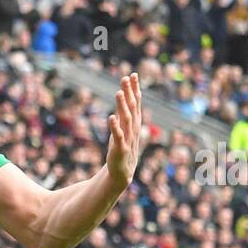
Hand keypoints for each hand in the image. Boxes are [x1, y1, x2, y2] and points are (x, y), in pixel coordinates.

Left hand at [107, 73, 142, 189]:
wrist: (122, 172)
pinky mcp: (120, 149)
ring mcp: (127, 138)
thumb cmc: (122, 147)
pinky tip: (111, 117)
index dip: (134, 89)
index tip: (133, 74)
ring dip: (122, 106)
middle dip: (129, 93)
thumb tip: (124, 93)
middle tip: (126, 78)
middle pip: (132, 108)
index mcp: (134, 123)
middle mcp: (133, 128)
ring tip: (118, 93)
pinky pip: (118, 136)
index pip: (135, 103)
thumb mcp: (124, 127)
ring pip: (126, 119)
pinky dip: (115, 127)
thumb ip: (125, 111)